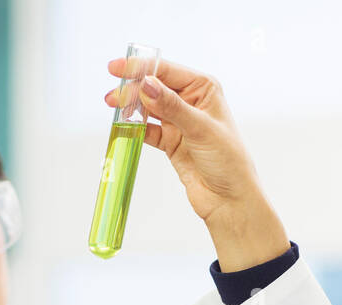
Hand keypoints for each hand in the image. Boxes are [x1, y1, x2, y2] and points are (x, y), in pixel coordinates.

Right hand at [105, 57, 289, 270]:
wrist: (229, 200)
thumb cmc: (229, 161)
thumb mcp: (200, 129)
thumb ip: (171, 106)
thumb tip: (147, 84)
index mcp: (204, 88)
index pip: (167, 71)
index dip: (141, 67)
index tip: (118, 68)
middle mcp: (190, 101)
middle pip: (153, 87)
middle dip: (132, 89)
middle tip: (112, 97)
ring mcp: (178, 122)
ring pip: (147, 107)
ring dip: (130, 107)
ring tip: (113, 107)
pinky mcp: (169, 141)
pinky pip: (146, 129)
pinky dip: (134, 127)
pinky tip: (122, 125)